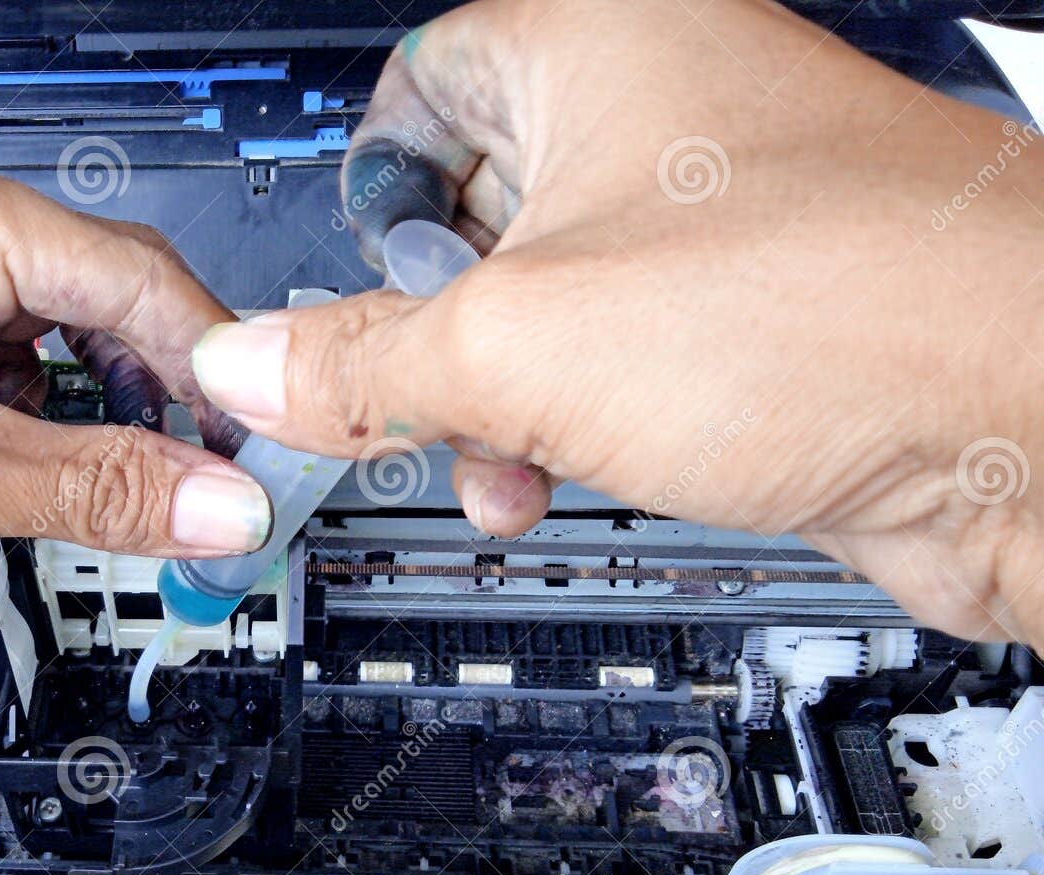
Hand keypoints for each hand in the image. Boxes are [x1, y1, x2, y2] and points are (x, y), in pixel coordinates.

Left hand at [0, 121, 269, 634]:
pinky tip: (42, 489)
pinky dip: (26, 435)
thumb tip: (214, 507)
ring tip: (128, 505)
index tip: (260, 450)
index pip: (130, 271)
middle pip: (92, 305)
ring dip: (89, 428)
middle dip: (152, 406)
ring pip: (40, 348)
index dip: (210, 372)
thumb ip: (98, 490)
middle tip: (209, 494)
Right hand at [189, 0, 1043, 645]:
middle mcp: (652, 115)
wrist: (1033, 426)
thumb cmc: (839, 313)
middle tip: (391, 401)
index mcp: (592, 41)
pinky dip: (562, 429)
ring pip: (535, 307)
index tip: (318, 294)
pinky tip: (554, 485)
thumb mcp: (521, 344)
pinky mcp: (742, 323)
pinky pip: (606, 366)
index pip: (410, 86)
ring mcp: (704, 223)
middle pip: (465, 213)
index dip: (355, 195)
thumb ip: (362, 356)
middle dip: (419, 330)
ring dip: (487, 404)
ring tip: (491, 467)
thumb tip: (253, 367)